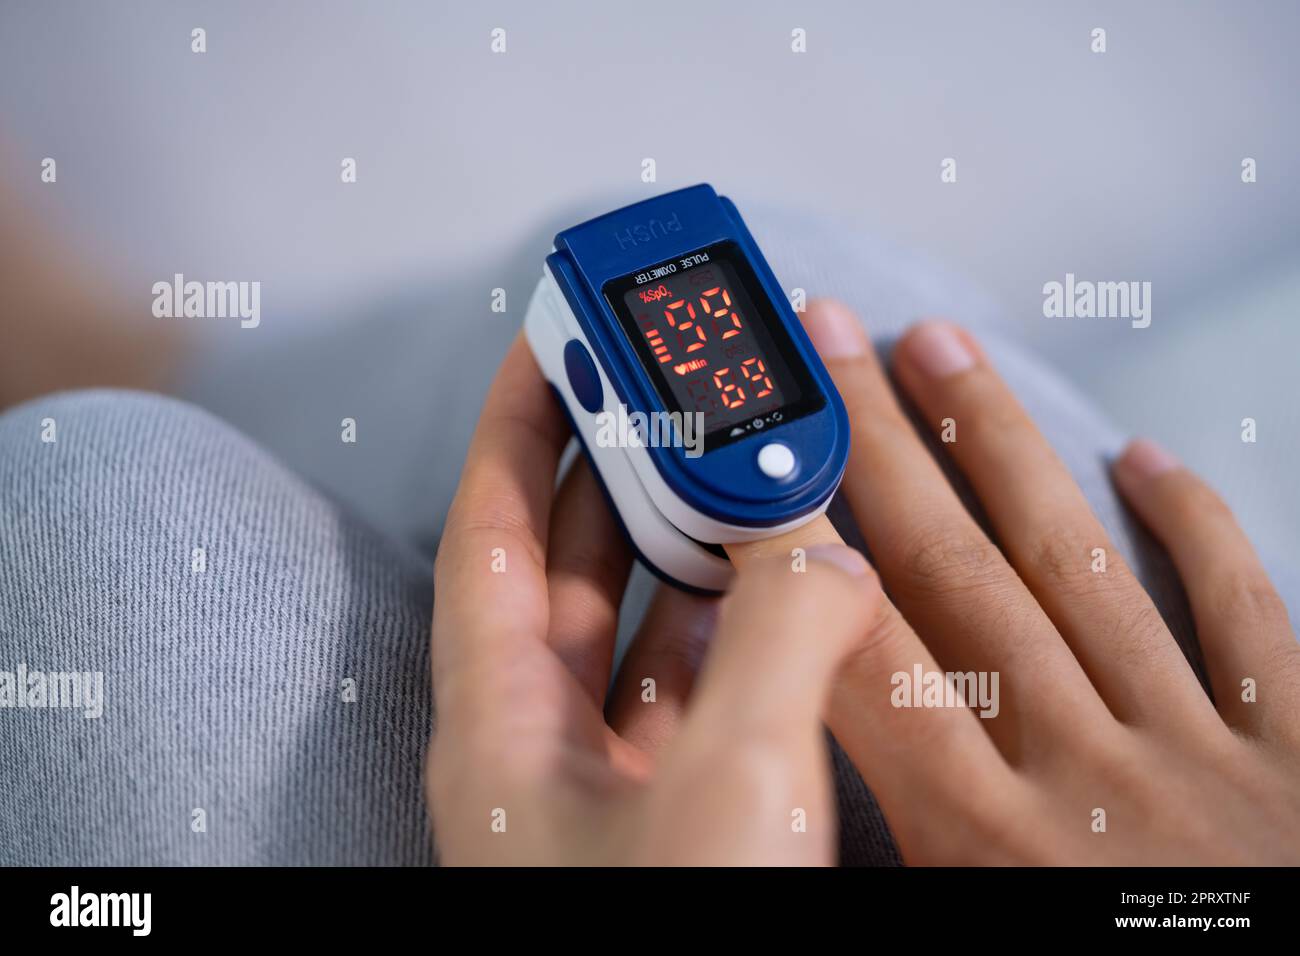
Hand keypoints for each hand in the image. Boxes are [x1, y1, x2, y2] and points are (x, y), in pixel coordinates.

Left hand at [426, 336, 879, 864]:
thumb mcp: (727, 786)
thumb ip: (775, 647)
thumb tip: (824, 559)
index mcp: (500, 731)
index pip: (487, 532)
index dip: (515, 425)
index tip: (552, 342)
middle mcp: (537, 754)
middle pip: (564, 570)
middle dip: (613, 470)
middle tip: (661, 390)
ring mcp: (600, 795)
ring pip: (635, 637)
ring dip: (685, 556)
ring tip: (735, 479)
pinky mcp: (665, 829)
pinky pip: (691, 700)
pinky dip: (731, 644)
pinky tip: (776, 610)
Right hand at [794, 298, 1299, 863]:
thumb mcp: (973, 946)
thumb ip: (897, 866)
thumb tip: (807, 803)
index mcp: (990, 845)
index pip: (867, 662)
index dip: (799, 552)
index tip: (753, 465)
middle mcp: (1084, 773)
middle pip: (957, 574)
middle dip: (881, 448)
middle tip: (835, 347)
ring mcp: (1200, 751)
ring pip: (1075, 564)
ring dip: (997, 450)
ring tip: (942, 353)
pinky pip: (1243, 616)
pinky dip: (1194, 529)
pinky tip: (1144, 458)